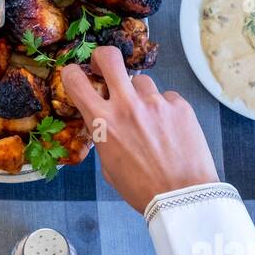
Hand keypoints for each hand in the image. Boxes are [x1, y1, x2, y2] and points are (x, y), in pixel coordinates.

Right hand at [60, 47, 217, 213]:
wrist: (182, 197)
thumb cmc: (142, 189)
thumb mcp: (108, 166)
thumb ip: (104, 138)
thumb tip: (105, 125)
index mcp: (102, 122)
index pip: (75, 80)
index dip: (72, 72)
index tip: (77, 75)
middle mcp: (127, 105)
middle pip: (109, 57)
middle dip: (102, 57)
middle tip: (104, 66)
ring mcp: (155, 102)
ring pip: (142, 81)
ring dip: (140, 95)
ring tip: (150, 121)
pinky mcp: (179, 105)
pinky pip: (166, 98)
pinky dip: (165, 110)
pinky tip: (170, 131)